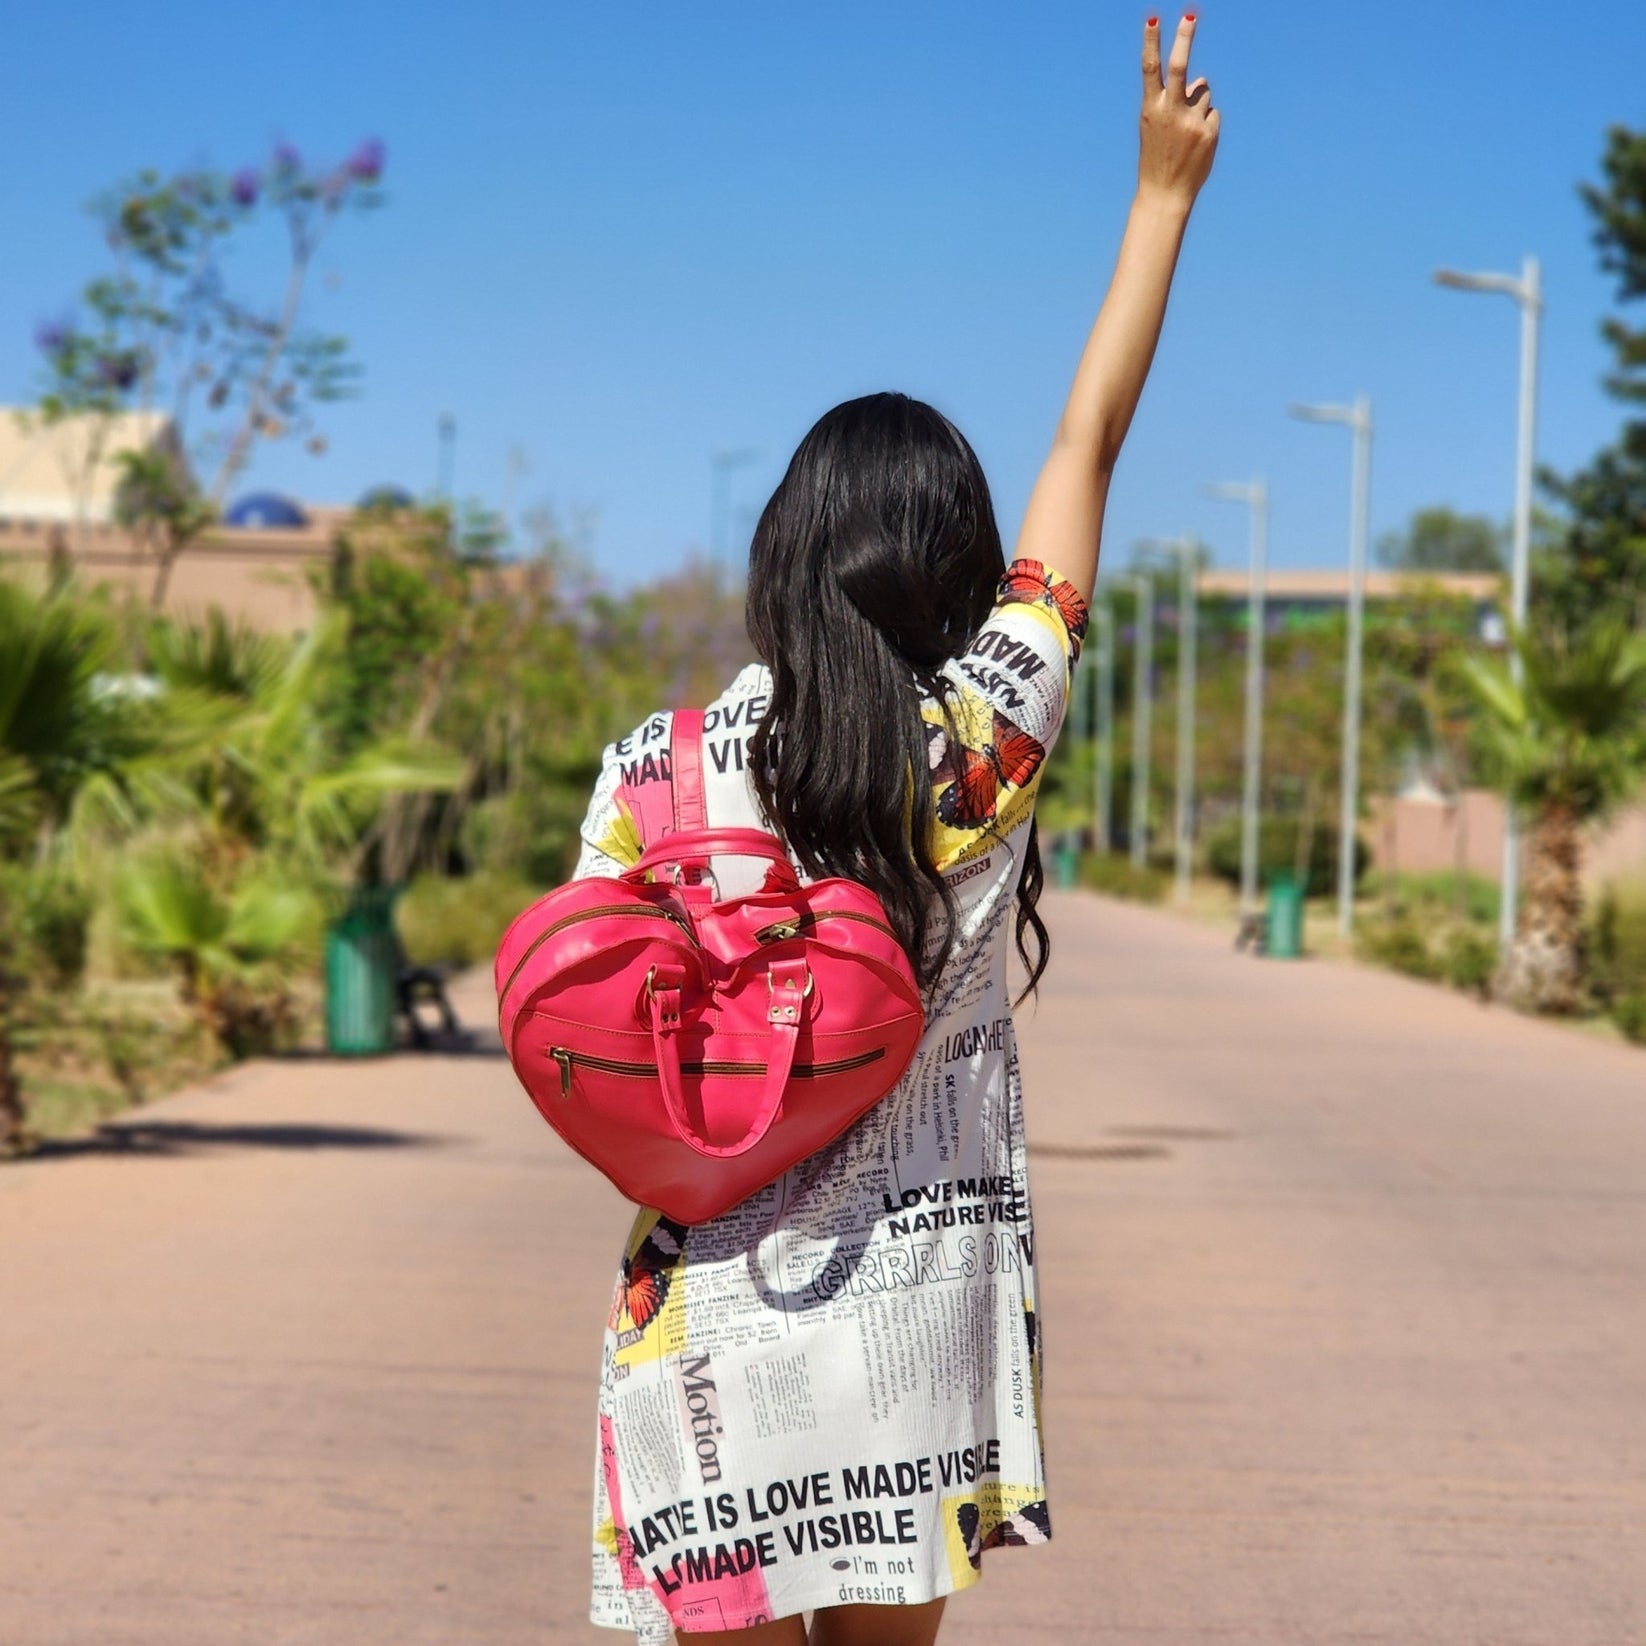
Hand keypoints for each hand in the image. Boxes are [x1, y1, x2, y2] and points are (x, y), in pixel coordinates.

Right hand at [1138, 13, 1218, 205]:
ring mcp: (1191, 121)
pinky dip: (1207, 123)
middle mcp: (1170, 112)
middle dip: (1184, 39)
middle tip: (1190, 15)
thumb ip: (1174, 99)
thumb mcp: (1157, 126)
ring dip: (1199, 104)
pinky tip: (1197, 143)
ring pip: (1203, 92)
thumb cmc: (1158, 156)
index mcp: (1151, 109)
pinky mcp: (1208, 132)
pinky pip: (1213, 113)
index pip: (1150, 69)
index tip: (1153, 19)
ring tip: (1186, 133)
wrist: (1165, 194)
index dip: (1151, 43)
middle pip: (1179, 67)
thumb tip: (1201, 79)